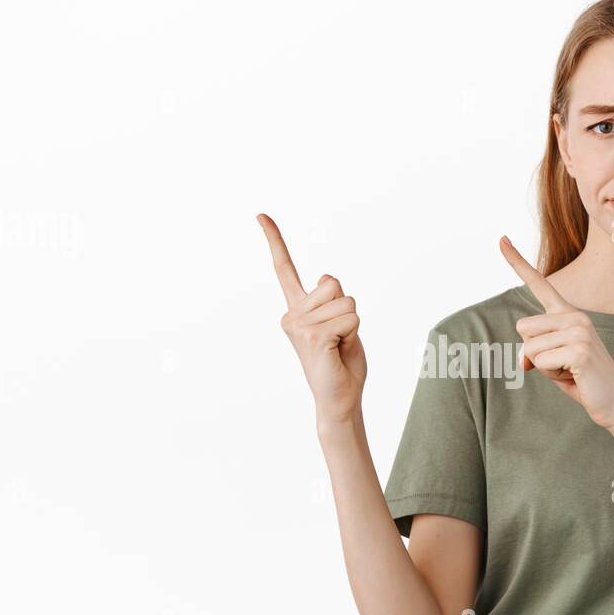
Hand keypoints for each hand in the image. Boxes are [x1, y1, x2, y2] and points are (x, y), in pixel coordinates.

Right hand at [261, 213, 366, 425]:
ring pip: (346, 301)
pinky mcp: (312, 336)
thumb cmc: (342, 362)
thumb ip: (333, 298)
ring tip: (339, 346)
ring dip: (351, 323)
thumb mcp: (340, 321)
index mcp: (296, 309)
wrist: (340, 399)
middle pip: (334, 284)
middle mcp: (291, 314)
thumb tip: (326, 279)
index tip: (260, 215)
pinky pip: (350, 317)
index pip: (284, 269)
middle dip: (347, 308)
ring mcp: (298, 325)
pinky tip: (338, 351)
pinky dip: (353, 334)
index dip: (274, 240)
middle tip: (339, 337)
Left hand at [498, 235, 613, 432]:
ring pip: (530, 348)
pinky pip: (540, 361)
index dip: (518, 262)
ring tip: (570, 371)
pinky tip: (574, 377)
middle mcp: (575, 316)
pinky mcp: (580, 350)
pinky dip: (551, 375)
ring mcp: (579, 331)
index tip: (501, 239)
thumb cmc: (584, 382)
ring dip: (543, 368)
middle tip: (562, 365)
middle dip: (534, 354)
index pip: (540, 284)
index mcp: (569, 314)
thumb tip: (522, 360)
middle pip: (523, 328)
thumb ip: (534, 353)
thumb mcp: (552, 364)